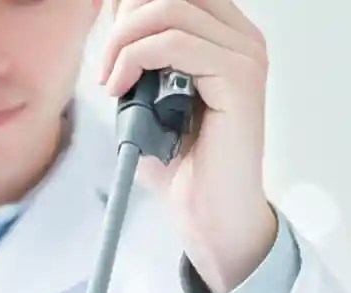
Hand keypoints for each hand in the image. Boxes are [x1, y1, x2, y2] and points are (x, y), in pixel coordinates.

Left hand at [100, 0, 278, 292]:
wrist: (208, 213)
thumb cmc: (178, 161)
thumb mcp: (144, 94)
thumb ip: (134, 51)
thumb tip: (110, 10)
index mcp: (223, 33)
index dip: (130, 5)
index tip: (105, 41)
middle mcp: (241, 36)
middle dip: (123, 20)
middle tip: (105, 65)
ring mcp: (245, 53)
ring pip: (169, 9)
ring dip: (123, 42)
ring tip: (109, 81)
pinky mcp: (240, 77)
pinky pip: (176, 43)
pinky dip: (134, 60)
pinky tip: (120, 88)